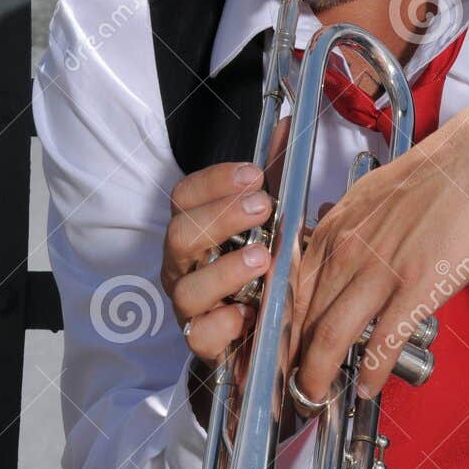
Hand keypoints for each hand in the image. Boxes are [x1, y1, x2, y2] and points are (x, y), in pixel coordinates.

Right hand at [161, 115, 291, 369]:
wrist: (264, 340)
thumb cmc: (262, 273)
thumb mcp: (274, 222)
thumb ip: (277, 177)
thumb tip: (290, 123)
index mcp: (195, 231)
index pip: (184, 197)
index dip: (214, 182)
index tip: (254, 174)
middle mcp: (184, 267)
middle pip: (179, 234)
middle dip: (219, 218)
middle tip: (262, 207)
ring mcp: (190, 307)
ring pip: (186, 289)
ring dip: (224, 270)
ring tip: (263, 259)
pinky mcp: (202, 345)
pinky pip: (199, 336)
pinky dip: (223, 324)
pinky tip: (249, 313)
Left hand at [286, 97, 468, 405]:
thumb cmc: (429, 181)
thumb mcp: (365, 201)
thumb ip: (344, 236)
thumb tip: (335, 263)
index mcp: (331, 233)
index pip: (287, 291)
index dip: (273, 330)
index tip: (269, 353)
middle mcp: (346, 253)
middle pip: (301, 319)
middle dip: (287, 360)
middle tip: (282, 386)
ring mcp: (378, 272)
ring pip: (330, 335)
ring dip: (318, 374)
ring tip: (315, 397)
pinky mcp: (414, 289)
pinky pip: (383, 341)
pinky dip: (372, 371)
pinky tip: (367, 387)